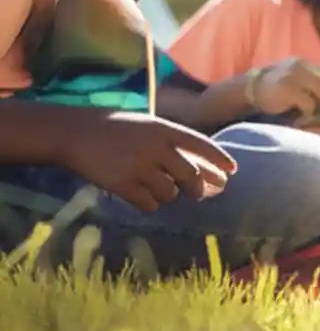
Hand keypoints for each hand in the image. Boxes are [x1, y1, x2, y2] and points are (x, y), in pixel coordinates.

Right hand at [60, 111, 236, 211]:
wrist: (76, 133)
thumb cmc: (118, 129)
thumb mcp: (149, 126)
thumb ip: (174, 144)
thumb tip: (202, 171)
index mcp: (164, 129)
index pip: (201, 145)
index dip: (219, 159)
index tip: (232, 171)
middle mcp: (156, 148)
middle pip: (191, 176)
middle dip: (199, 188)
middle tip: (200, 193)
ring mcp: (139, 167)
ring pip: (170, 193)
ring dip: (169, 195)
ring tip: (158, 187)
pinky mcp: (123, 185)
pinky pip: (149, 204)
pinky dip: (150, 203)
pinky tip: (142, 196)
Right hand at [249, 58, 319, 123]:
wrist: (248, 90)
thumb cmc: (276, 90)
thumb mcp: (296, 82)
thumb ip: (314, 86)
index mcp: (307, 65)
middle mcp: (303, 66)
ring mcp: (294, 76)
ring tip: (315, 115)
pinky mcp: (287, 88)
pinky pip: (309, 103)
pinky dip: (308, 113)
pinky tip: (300, 118)